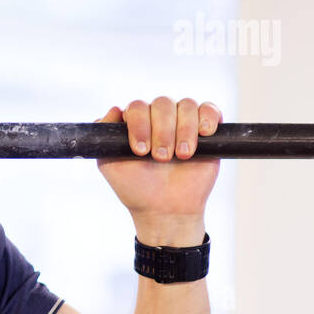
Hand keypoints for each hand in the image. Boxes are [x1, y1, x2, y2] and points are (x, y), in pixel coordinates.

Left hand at [94, 97, 222, 231]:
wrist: (166, 209)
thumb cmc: (136, 187)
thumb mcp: (109, 164)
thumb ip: (104, 135)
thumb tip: (114, 108)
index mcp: (136, 122)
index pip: (138, 107)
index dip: (140, 125)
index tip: (140, 151)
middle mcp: (159, 118)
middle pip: (163, 103)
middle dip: (162, 131)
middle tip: (161, 158)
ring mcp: (184, 122)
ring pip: (187, 105)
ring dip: (185, 129)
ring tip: (182, 156)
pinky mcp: (207, 131)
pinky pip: (210, 109)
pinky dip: (208, 117)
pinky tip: (204, 133)